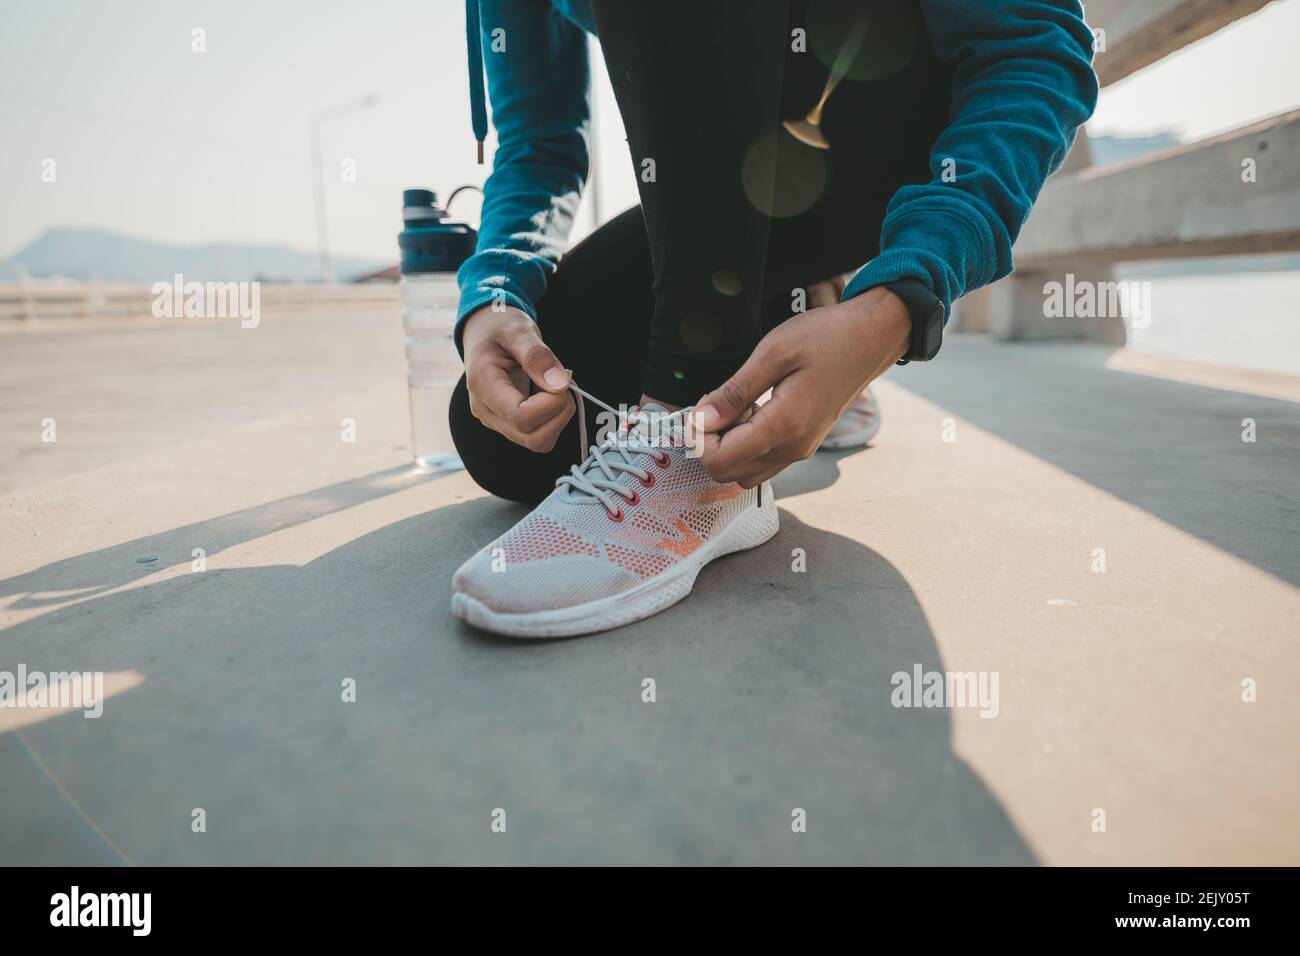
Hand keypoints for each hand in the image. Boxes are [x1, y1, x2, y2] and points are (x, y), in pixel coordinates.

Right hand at [462, 305, 574, 451]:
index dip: (552, 402)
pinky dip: (553, 418)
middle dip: (559, 412)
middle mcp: (486, 411)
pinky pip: (539, 436)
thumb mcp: (518, 329)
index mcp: (483, 385)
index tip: (562, 375)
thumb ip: (537, 355)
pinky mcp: (509, 425)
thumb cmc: (499, 327)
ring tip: (553, 385)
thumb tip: (559, 384)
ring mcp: (497, 422)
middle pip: (533, 437)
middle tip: (561, 380)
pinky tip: (547, 394)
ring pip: (539, 442)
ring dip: (558, 417)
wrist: (485, 332)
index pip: (522, 417)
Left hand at [692, 285, 910, 487]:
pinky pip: (764, 461)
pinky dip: (748, 446)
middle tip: (714, 406)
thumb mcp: (772, 353)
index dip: (699, 439)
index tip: (701, 408)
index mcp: (784, 426)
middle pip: (729, 474)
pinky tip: (751, 411)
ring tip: (734, 408)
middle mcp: (793, 448)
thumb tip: (701, 421)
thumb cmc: (826, 338)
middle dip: (711, 446)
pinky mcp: (804, 444)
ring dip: (729, 449)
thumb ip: (734, 393)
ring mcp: (801, 450)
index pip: (721, 461)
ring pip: (746, 473)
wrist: (871, 338)